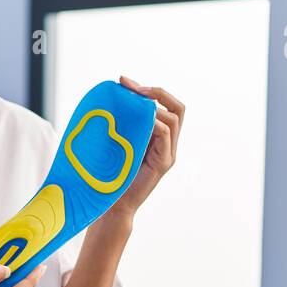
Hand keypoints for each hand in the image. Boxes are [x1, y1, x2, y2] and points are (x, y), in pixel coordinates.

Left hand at [112, 75, 183, 215]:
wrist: (112, 205)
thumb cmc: (111, 174)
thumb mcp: (116, 142)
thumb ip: (121, 124)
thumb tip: (107, 97)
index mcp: (158, 136)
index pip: (164, 105)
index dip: (148, 89)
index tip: (123, 81)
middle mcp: (168, 143)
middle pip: (178, 108)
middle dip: (158, 92)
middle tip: (134, 88)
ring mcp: (168, 153)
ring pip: (174, 119)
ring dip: (154, 107)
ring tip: (134, 104)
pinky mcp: (163, 163)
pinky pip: (165, 136)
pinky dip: (153, 125)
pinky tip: (137, 121)